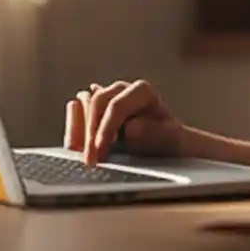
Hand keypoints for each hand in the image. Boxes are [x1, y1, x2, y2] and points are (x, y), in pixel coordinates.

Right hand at [63, 79, 184, 165]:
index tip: (101, 153)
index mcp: (141, 91)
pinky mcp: (96, 113)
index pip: (117, 105)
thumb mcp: (173, 139)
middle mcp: (122, 90)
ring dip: (79, 131)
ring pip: (84, 107)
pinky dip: (75, 133)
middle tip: (90, 160)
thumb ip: (153, 133)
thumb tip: (130, 128)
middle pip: (98, 104)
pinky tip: (75, 149)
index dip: (106, 129)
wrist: (171, 149)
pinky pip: (79, 118)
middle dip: (91, 133)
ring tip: (81, 156)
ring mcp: (107, 99)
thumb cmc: (174, 143)